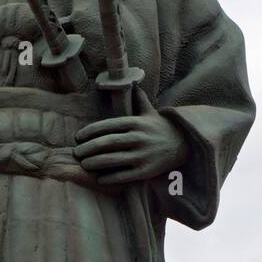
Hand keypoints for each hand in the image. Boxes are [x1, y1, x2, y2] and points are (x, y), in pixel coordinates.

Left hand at [73, 87, 187, 185]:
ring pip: (113, 160)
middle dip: (88, 148)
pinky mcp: (146, 171)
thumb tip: (131, 83)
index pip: (107, 125)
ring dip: (95, 163)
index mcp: (136, 122)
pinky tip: (99, 178)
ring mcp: (142, 155)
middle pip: (108, 143)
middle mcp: (138, 138)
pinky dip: (110, 178)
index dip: (90, 131)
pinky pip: (124, 176)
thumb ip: (138, 100)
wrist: (185, 144)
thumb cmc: (162, 128)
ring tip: (84, 164)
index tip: (78, 137)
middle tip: (76, 153)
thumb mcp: (151, 112)